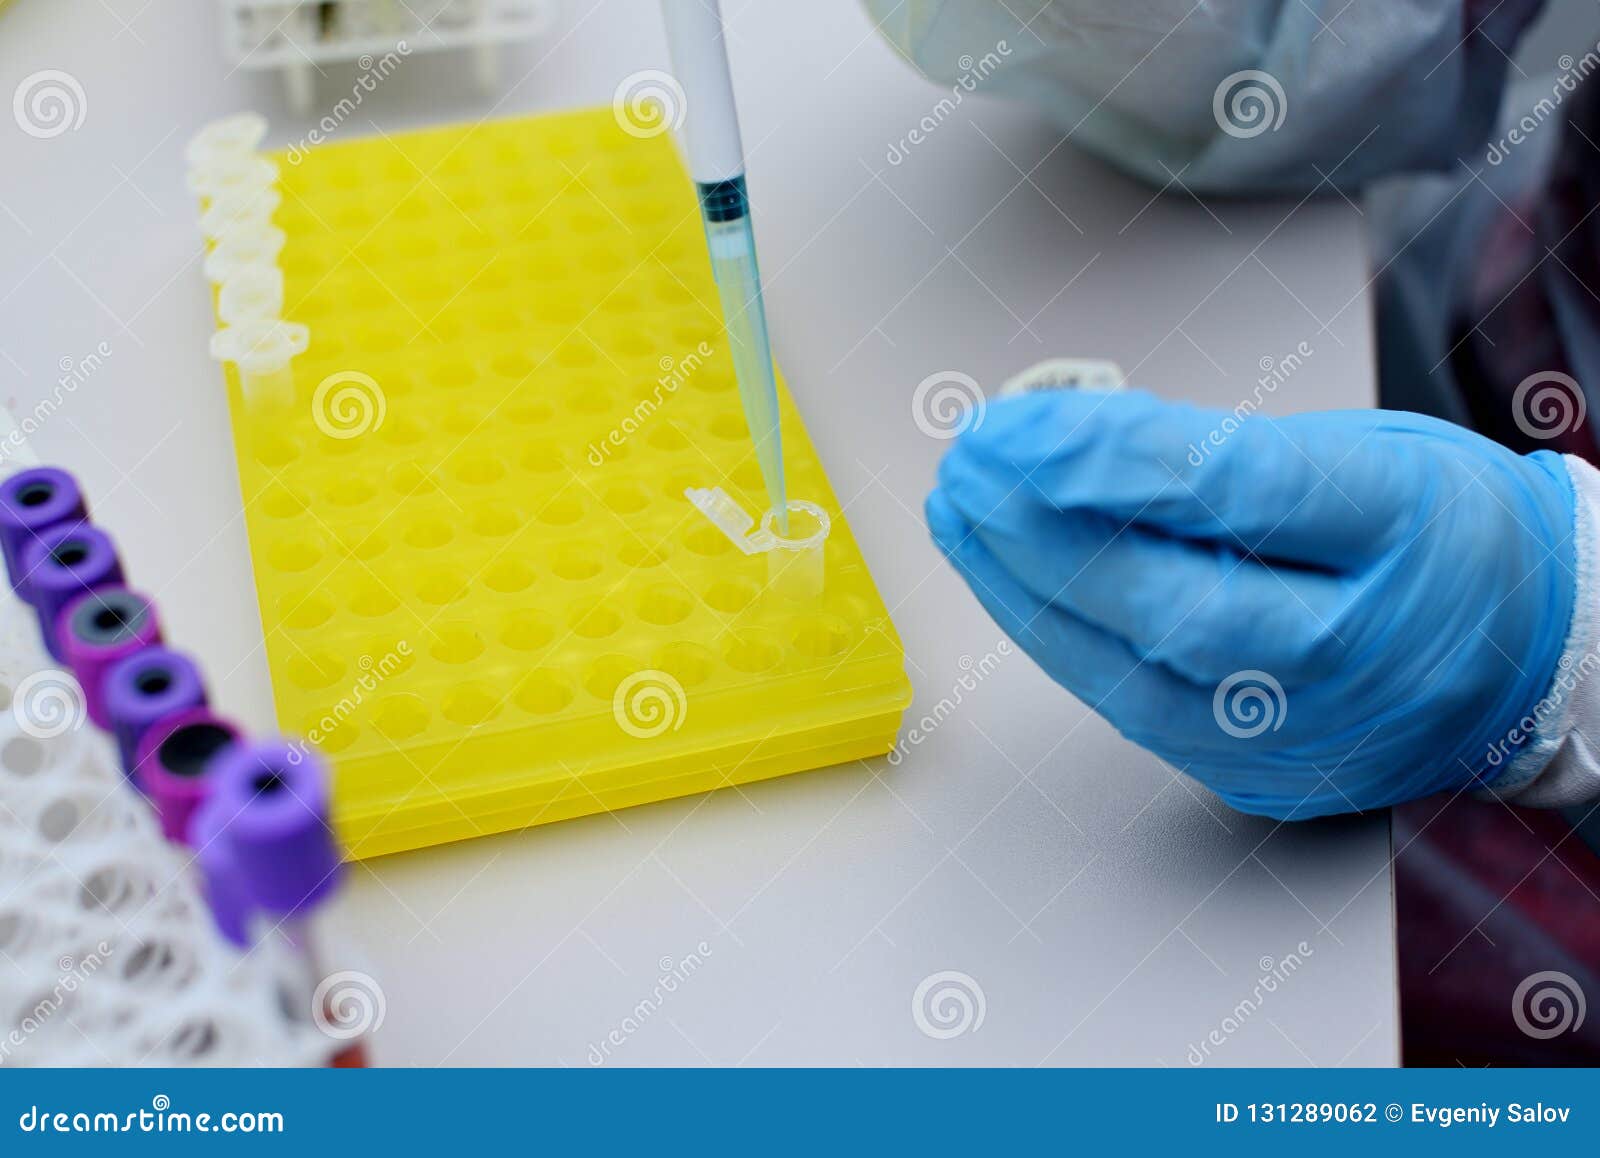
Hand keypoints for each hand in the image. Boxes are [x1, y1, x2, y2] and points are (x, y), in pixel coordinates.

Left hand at [925, 389, 1575, 818]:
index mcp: (1406, 534)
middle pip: (1179, 601)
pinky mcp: (1256, 774)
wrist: (1520, 652)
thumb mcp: (1355, 451)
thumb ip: (1217, 453)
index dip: (1121, 460)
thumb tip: (1068, 439)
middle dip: (1045, 529)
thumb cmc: (1431, 531)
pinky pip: (1130, 709)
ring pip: (1137, 672)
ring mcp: (1308, 731)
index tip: (1027, 424)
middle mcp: (1362, 651)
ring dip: (1024, 588)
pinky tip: (1003, 580)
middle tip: (972, 461)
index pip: (1248, 494)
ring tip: (961, 512)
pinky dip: (1056, 639)